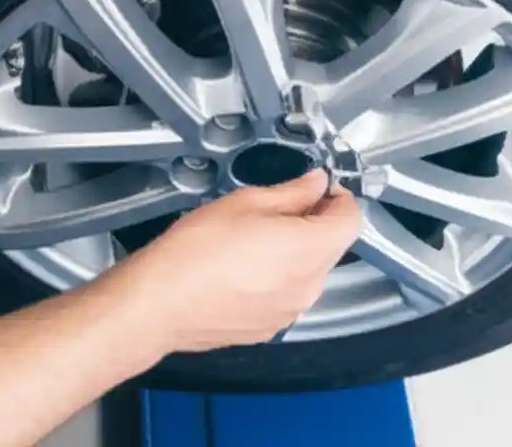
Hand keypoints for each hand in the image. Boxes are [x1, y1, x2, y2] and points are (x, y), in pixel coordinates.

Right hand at [116, 170, 361, 353]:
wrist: (160, 305)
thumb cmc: (198, 249)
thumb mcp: (246, 202)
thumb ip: (292, 192)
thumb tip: (317, 183)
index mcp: (311, 250)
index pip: (352, 220)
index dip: (339, 199)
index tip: (320, 189)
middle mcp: (311, 286)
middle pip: (332, 247)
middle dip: (315, 225)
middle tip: (279, 210)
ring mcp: (292, 312)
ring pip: (310, 273)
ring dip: (296, 254)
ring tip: (254, 242)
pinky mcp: (270, 329)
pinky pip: (288, 296)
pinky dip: (278, 280)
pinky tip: (243, 271)